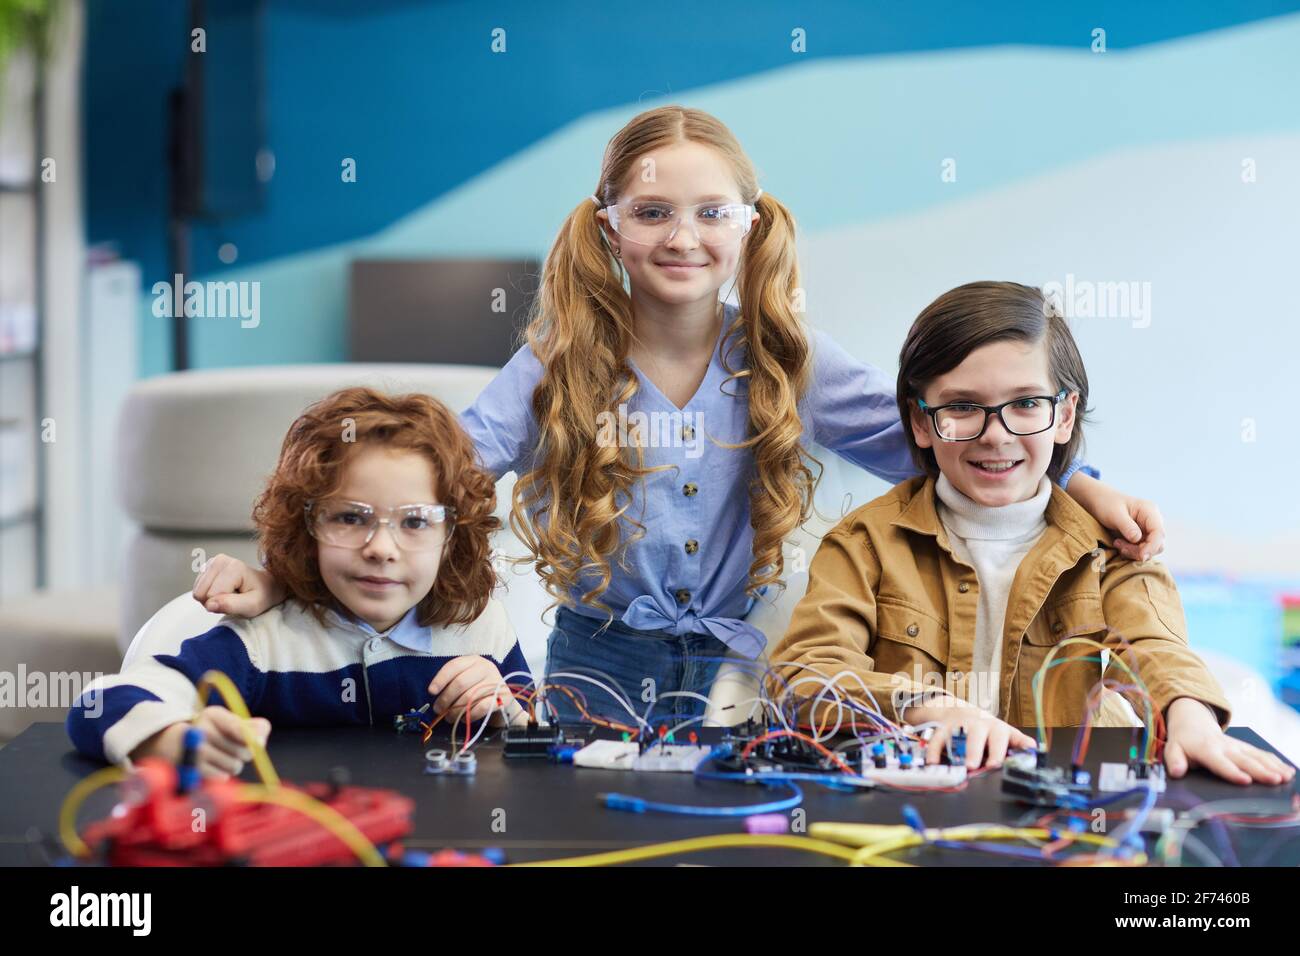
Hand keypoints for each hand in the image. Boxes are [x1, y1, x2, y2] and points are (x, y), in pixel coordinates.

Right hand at [132, 707, 271, 778]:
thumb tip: (261, 739)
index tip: (259, 743)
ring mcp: (195, 753)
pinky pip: (223, 777)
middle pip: (244, 750)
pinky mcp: (192, 771)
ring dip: (233, 764)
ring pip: (235, 765)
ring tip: (220, 757)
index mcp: (213, 715)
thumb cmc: (210, 733)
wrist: (171, 746)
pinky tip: (211, 767)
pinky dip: (222, 774)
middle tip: (233, 748)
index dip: (249, 734)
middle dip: (246, 752)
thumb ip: (250, 727)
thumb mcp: (226, 722)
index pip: (234, 725)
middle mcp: (202, 731)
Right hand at [193, 554, 285, 616]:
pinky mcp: (207, 566)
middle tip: (233, 599)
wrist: (265, 586)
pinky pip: (197, 589)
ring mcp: (212, 562)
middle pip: (200, 593)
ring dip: (211, 599)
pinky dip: (208, 594)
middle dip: (214, 602)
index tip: (239, 600)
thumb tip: (210, 604)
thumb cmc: (261, 596)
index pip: (211, 596)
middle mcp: (220, 560)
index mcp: (233, 567)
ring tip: (230, 595)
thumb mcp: (253, 606)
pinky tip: (223, 590)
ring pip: (197, 592)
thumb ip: (232, 605)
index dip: (222, 605)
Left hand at [428, 656, 512, 722]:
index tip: (431, 691)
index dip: (440, 679)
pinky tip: (464, 719)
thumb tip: (435, 695)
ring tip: (449, 718)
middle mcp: (486, 668)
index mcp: (474, 661)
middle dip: (446, 699)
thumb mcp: (466, 680)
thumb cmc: (479, 690)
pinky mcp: (503, 697)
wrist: (502, 702)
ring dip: (455, 711)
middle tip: (438, 710)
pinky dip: (469, 715)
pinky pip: (481, 707)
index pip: (454, 666)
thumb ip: (452, 683)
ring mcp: (496, 682)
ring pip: (469, 697)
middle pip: (460, 682)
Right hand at [904, 697, 1036, 769]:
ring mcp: (959, 726)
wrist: (965, 714)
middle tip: (972, 766)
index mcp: (997, 728)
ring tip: (953, 766)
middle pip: (976, 734)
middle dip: (973, 751)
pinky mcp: (943, 730)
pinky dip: (933, 751)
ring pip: (955, 735)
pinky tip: (933, 763)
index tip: (995, 764)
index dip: (997, 750)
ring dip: (953, 750)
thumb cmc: (990, 732)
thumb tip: (1034, 749)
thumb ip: (1019, 744)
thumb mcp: (1007, 736)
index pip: (999, 737)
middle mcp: (977, 725)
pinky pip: (936, 739)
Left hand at [1107, 495, 1164, 562]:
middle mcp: (1152, 521)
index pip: (1159, 533)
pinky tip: (1118, 544)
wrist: (1098, 500)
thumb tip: (1138, 539)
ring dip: (1134, 552)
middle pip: (1157, 544)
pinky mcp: (1140, 536)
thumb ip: (1127, 527)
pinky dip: (1131, 551)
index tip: (1141, 556)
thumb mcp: (1114, 514)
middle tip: (1120, 546)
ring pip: (1149, 549)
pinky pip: (1141, 549)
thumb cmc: (1106, 503)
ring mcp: (1147, 529)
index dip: (1152, 547)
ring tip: (1117, 544)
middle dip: (1140, 551)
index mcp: (1150, 512)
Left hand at [1164, 697, 1294, 785]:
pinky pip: (1262, 754)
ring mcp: (1237, 746)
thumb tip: (1176, 771)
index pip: (1220, 763)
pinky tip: (1288, 770)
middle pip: (1244, 760)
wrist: (1193, 723)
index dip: (1232, 772)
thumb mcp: (1173, 749)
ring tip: (1286, 777)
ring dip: (1273, 766)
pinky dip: (1275, 762)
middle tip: (1275, 780)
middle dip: (1260, 771)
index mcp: (1206, 750)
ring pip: (1257, 756)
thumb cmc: (1183, 741)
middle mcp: (1225, 747)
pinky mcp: (1245, 747)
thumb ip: (1174, 761)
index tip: (1245, 780)